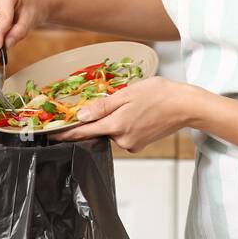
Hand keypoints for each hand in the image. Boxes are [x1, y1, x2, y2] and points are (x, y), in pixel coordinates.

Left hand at [52, 77, 197, 152]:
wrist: (185, 106)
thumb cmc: (159, 94)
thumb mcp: (127, 94)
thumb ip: (103, 106)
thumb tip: (81, 116)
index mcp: (117, 125)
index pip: (84, 132)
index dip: (67, 133)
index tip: (52, 134)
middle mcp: (122, 139)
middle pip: (99, 131)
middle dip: (98, 118)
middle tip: (112, 102)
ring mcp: (132, 144)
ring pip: (112, 132)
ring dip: (114, 120)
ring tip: (131, 105)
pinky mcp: (140, 145)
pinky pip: (123, 135)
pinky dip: (125, 124)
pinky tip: (137, 113)